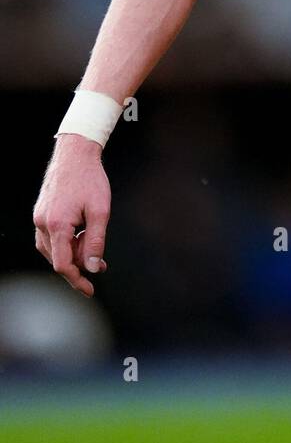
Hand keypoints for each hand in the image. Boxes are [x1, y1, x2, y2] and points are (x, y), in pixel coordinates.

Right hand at [33, 134, 110, 296]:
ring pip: (52, 250)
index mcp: (57, 225)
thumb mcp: (100, 211)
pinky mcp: (40, 213)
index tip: (90, 290)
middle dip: (79, 265)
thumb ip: (96, 241)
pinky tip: (80, 237)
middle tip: (101, 263)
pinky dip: (64, 243)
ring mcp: (39, 218)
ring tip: (92, 246)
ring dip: (72, 254)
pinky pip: (49, 238)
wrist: (75, 152)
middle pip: (58, 258)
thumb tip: (94, 268)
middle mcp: (42, 223)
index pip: (63, 264)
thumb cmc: (90, 179)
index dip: (77, 280)